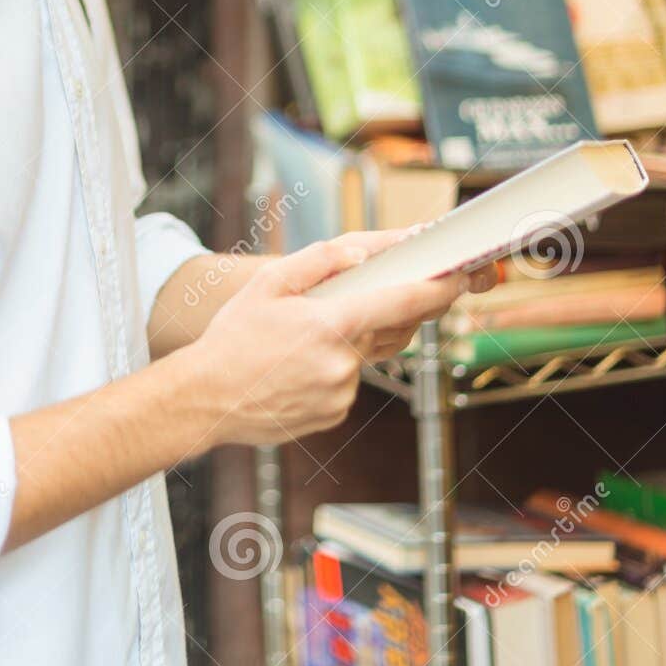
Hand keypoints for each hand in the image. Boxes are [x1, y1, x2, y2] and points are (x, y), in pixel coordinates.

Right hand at [186, 233, 494, 448]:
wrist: (204, 400)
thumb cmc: (232, 338)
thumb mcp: (267, 285)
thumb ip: (318, 261)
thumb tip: (361, 252)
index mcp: (330, 324)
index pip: (401, 302)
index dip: (438, 288)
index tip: (460, 277)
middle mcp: (343, 362)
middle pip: (389, 329)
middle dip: (384, 311)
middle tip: (352, 302)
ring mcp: (342, 393)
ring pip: (367, 356)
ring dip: (351, 342)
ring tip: (300, 342)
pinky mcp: (336, 413)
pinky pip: (349, 382)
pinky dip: (335, 369)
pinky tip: (297, 367)